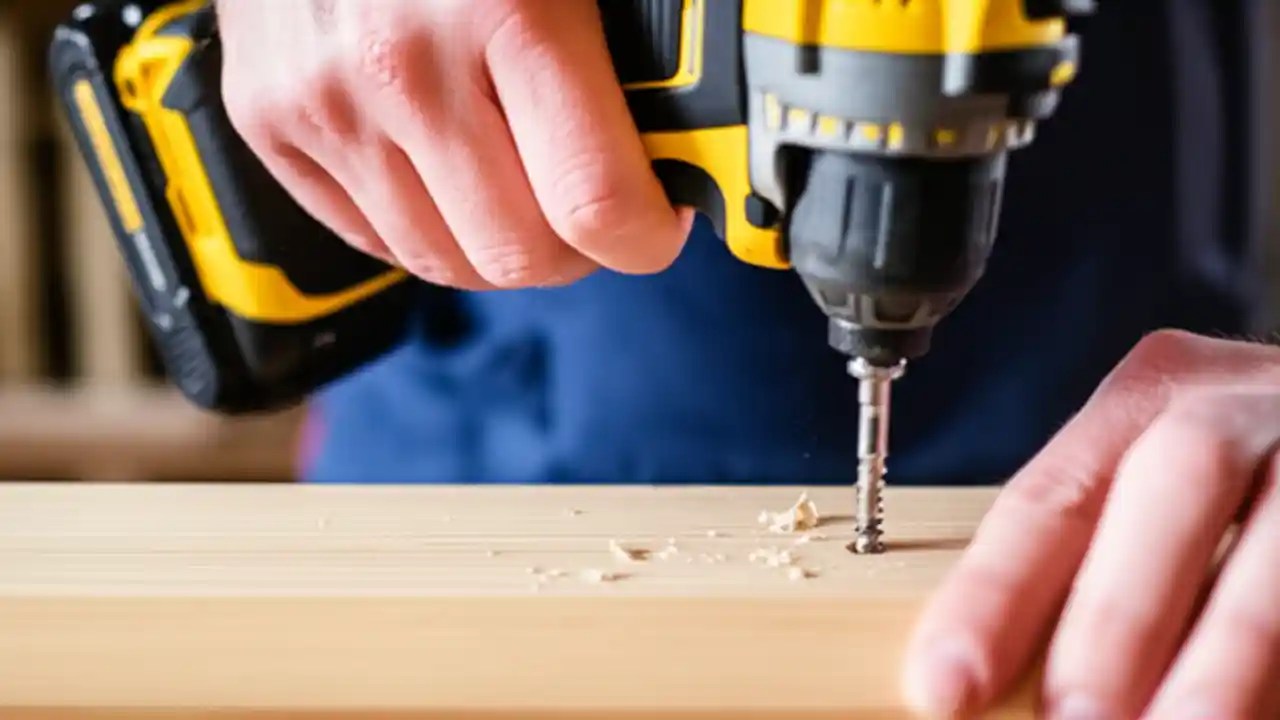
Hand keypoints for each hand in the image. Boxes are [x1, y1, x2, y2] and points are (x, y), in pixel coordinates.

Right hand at [217, 0, 690, 289]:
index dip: (644, 233)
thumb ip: (632, 42)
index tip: (655, 219)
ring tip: (520, 185)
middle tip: (589, 206)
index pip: (596, 200)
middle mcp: (402, 65)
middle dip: (576, 248)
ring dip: (499, 244)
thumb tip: (681, 137)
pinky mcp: (269, 121)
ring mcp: (324, 101)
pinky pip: (374, 239)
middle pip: (521, 255)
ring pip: (446, 262)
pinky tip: (450, 173)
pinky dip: (428, 226)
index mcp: (507, 7)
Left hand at [903, 330, 1279, 718]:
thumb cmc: (1243, 485)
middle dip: (1119, 615)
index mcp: (1152, 395)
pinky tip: (1266, 714)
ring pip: (1278, 541)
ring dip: (1228, 654)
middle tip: (1075, 719)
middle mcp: (1243, 402)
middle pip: (1175, 480)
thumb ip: (1097, 565)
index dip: (995, 593)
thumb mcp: (1159, 495)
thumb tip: (1020, 683)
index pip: (1051, 494)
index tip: (947, 683)